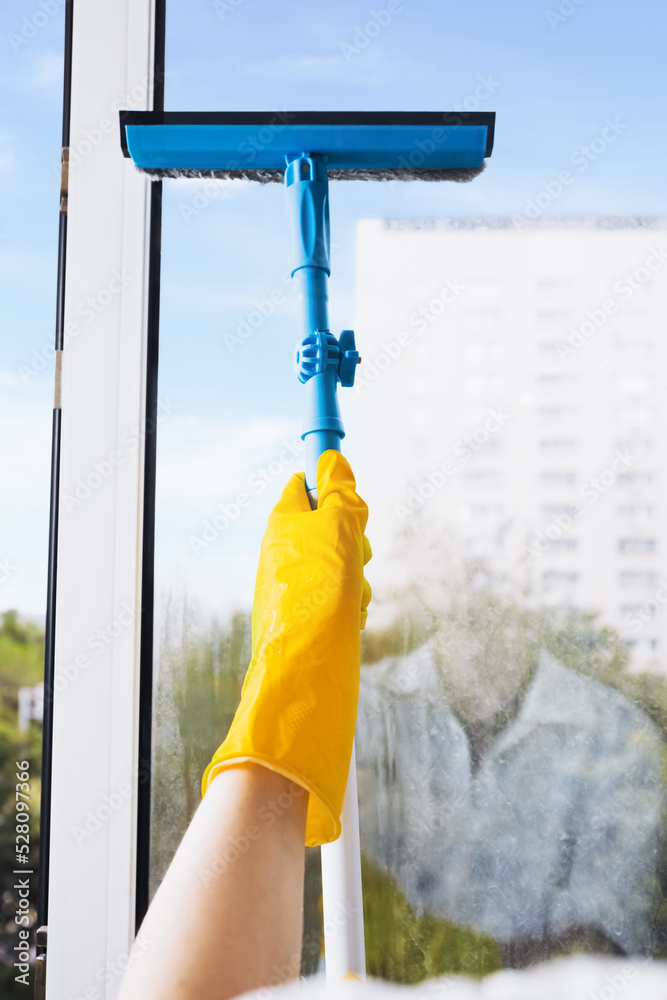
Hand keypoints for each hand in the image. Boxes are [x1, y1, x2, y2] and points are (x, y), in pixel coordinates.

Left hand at [202, 450, 371, 845]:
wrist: (307, 660)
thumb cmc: (320, 587)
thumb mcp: (339, 526)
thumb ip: (341, 493)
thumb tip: (333, 460)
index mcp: (283, 521)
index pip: (303, 485)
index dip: (330, 486)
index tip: (351, 497)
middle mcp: (283, 549)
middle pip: (330, 525)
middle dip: (355, 538)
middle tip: (358, 553)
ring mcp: (294, 582)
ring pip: (341, 563)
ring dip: (358, 574)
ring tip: (352, 594)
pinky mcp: (305, 612)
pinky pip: (338, 594)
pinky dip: (350, 602)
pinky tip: (350, 617)